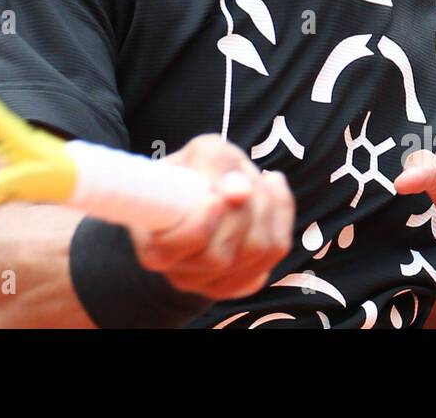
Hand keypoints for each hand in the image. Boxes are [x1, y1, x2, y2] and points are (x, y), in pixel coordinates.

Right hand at [129, 134, 293, 300]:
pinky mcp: (243, 281)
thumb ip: (216, 163)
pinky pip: (275, 253)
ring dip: (264, 209)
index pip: (182, 254)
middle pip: (222, 255)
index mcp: (155, 249)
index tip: (214, 198)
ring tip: (253, 184)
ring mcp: (213, 284)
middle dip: (241, 208)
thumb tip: (239, 192)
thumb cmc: (196, 170)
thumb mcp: (201, 151)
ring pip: (256, 253)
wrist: (203, 188)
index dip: (202, 226)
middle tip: (239, 178)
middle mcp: (181, 275)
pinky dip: (280, 218)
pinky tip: (268, 200)